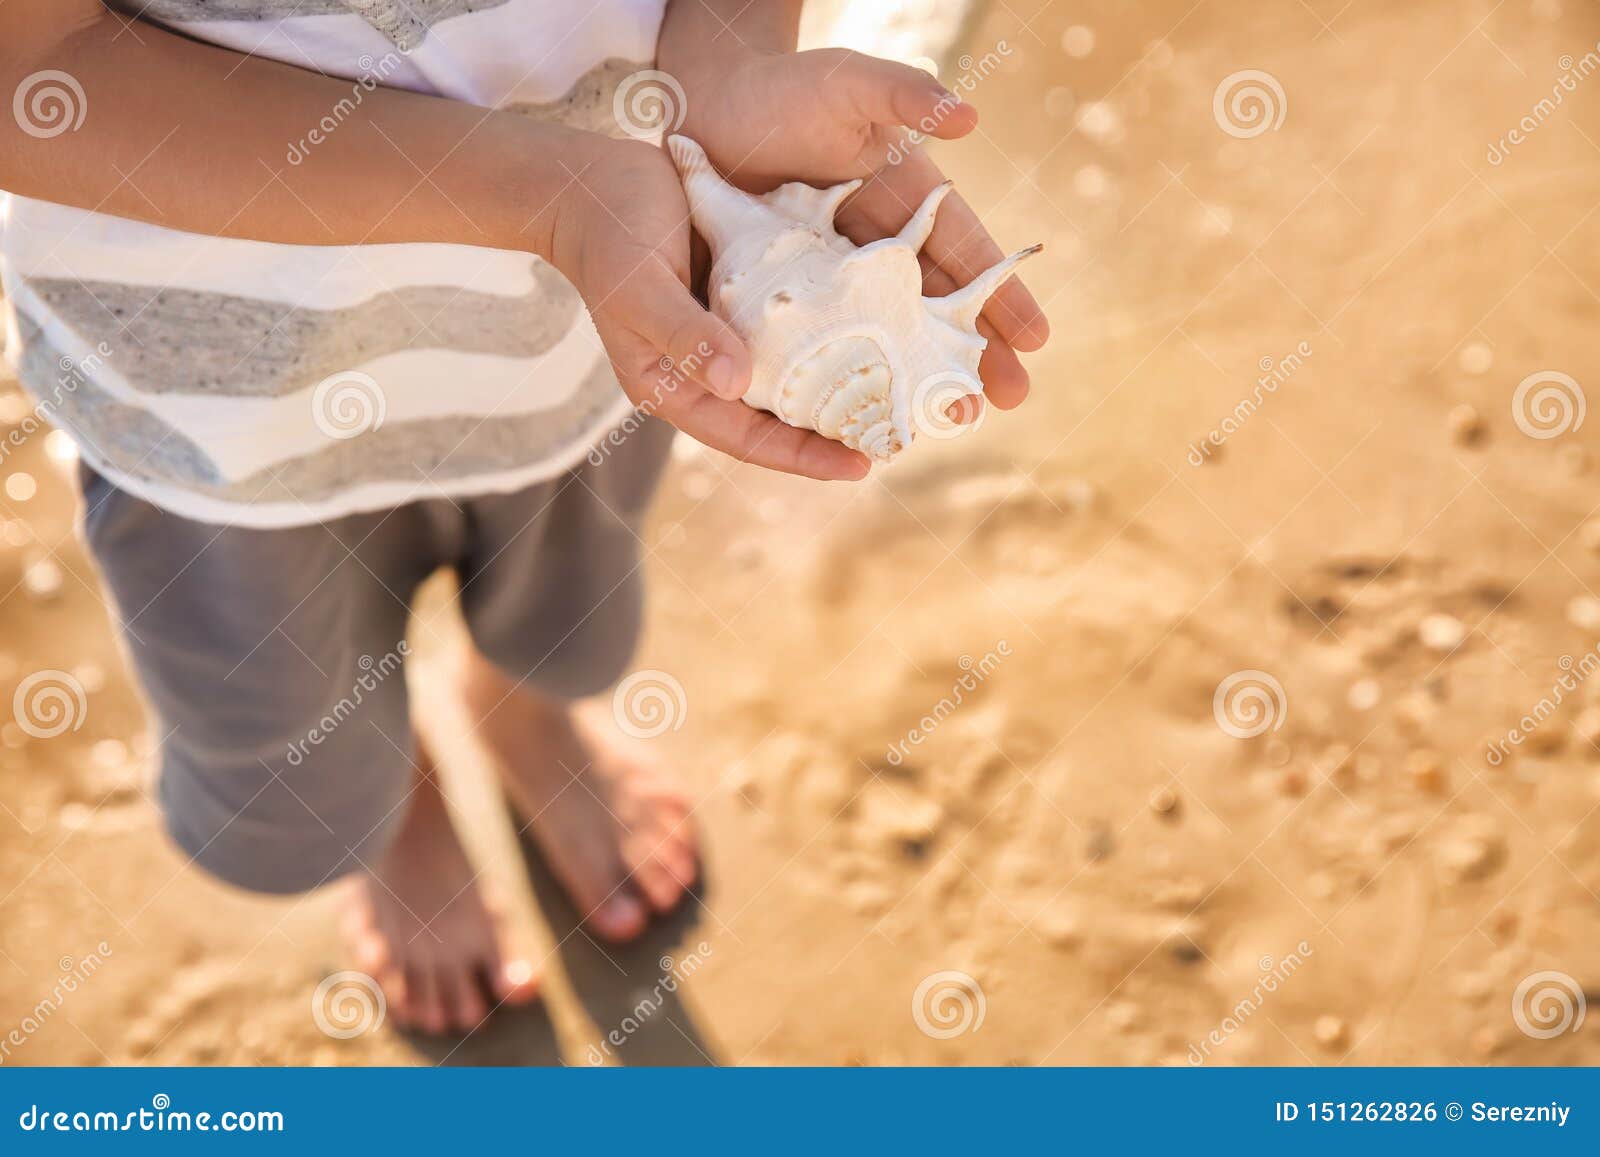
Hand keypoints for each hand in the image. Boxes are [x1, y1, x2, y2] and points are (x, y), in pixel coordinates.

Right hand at [547, 135, 867, 480]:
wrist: (592, 180)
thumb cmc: (609, 238)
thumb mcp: (640, 289)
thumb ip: (684, 335)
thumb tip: (736, 384)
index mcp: (674, 388)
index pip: (748, 439)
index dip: (804, 456)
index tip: (861, 466)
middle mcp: (706, 372)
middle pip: (777, 418)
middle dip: (831, 433)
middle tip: (896, 437)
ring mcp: (727, 336)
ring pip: (790, 376)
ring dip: (838, 386)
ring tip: (896, 395)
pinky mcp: (742, 300)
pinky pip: (792, 329)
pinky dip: (828, 335)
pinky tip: (874, 333)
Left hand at [673, 47, 1049, 411]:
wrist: (702, 109)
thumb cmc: (783, 90)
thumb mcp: (847, 84)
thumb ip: (903, 94)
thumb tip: (968, 117)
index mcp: (906, 200)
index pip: (962, 252)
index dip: (1000, 294)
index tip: (1037, 340)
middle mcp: (877, 246)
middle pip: (933, 307)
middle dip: (970, 354)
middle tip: (1008, 400)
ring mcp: (834, 277)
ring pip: (885, 337)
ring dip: (916, 379)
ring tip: (947, 422)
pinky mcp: (787, 299)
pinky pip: (823, 342)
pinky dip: (846, 378)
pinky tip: (864, 416)